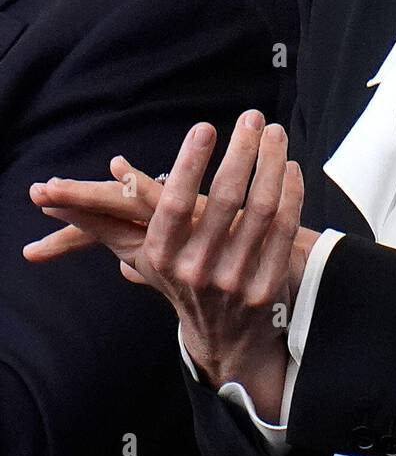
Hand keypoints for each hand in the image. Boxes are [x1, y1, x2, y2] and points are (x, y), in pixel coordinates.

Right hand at [26, 111, 320, 421]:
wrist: (222, 338)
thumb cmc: (178, 279)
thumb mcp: (138, 253)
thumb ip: (100, 220)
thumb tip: (45, 197)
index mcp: (163, 255)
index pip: (175, 204)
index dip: (190, 164)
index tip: (204, 127)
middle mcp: (196, 270)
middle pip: (226, 201)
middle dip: (243, 152)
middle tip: (253, 117)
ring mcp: (235, 281)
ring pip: (261, 211)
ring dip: (271, 164)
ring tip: (275, 132)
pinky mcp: (267, 288)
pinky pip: (284, 232)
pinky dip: (291, 194)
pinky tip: (290, 166)